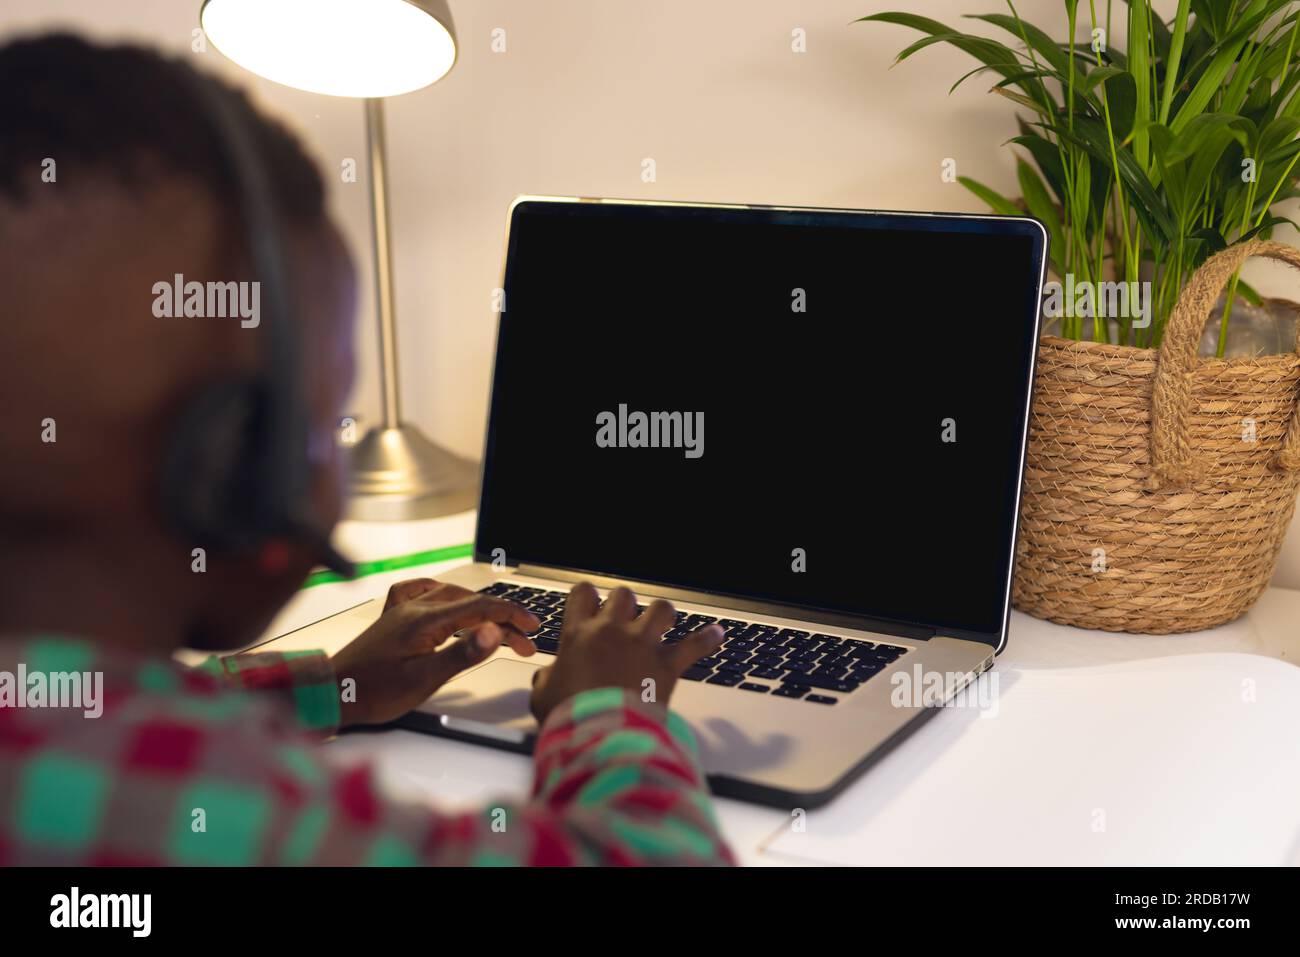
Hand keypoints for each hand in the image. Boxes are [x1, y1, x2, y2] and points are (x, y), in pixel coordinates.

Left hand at [331, 580, 538, 727]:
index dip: (511, 615)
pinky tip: (448, 601)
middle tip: (523, 641)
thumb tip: (493, 632)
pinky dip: (445, 596)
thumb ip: (461, 654)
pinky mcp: (394, 619)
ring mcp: (402, 611)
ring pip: (451, 597)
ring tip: (497, 628)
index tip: (532, 627)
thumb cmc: (372, 692)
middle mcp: (414, 608)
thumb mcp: (423, 680)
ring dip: (479, 609)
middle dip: (502, 618)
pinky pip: (424, 594)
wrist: (332, 694)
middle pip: (470, 602)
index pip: (480, 607)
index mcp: (424, 621)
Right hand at [530, 583, 724, 724]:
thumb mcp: (543, 697)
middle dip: (626, 603)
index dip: (588, 595)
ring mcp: (641, 645)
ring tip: (663, 623)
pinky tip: (717, 634)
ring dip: (662, 614)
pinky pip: (694, 645)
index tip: (592, 602)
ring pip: (660, 608)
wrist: (599, 735)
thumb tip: (548, 678)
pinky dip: (707, 639)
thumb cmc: (569, 717)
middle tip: (626, 618)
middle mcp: (611, 632)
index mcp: (578, 635)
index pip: (583, 594)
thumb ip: (546, 680)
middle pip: (623, 594)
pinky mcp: (666, 665)